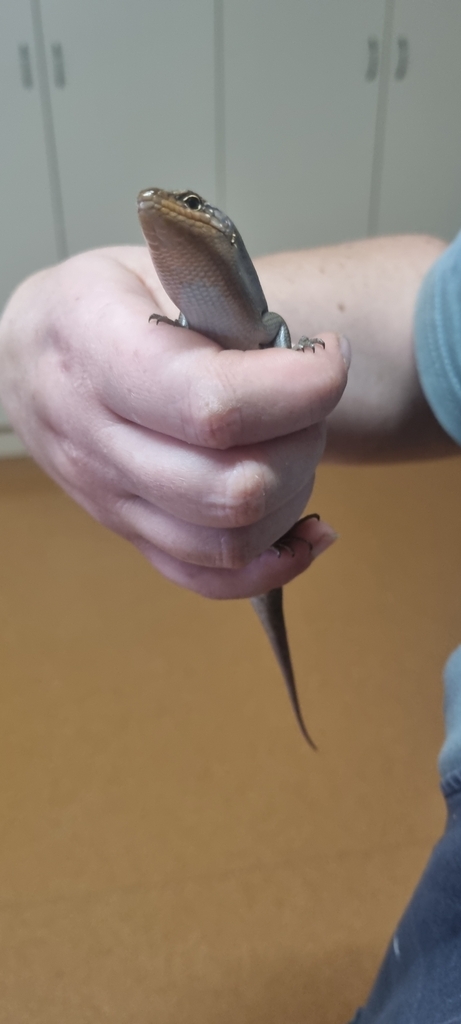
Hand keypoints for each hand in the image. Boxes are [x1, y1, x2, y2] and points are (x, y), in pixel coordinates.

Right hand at [0, 247, 347, 597]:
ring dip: (293, 495)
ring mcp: (109, 498)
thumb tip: (295, 351)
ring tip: (298, 442)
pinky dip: (275, 562)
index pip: (210, 405)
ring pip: (229, 540)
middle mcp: (93, 438)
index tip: (327, 354)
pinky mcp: (130, 534)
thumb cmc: (103, 305)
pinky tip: (305, 526)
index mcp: (94, 350)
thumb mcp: (150, 265)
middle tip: (309, 398)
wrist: (33, 356)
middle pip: (231, 487)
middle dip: (303, 441)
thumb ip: (220, 300)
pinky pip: (209, 578)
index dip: (296, 390)